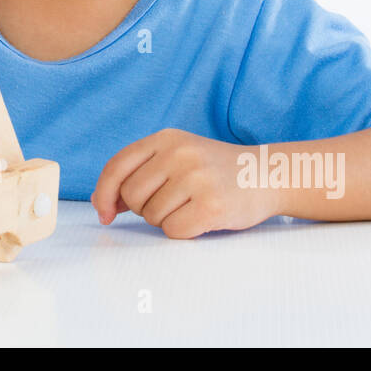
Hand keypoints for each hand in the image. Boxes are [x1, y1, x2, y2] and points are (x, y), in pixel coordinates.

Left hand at [91, 129, 281, 237]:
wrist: (267, 175)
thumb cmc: (214, 170)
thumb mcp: (178, 155)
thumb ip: (142, 172)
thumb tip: (104, 203)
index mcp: (166, 138)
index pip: (117, 166)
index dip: (104, 194)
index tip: (105, 213)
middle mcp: (179, 154)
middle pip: (131, 196)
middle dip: (144, 208)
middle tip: (171, 203)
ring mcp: (196, 179)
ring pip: (151, 216)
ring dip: (165, 220)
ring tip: (190, 206)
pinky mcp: (211, 206)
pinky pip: (173, 231)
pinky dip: (182, 231)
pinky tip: (200, 218)